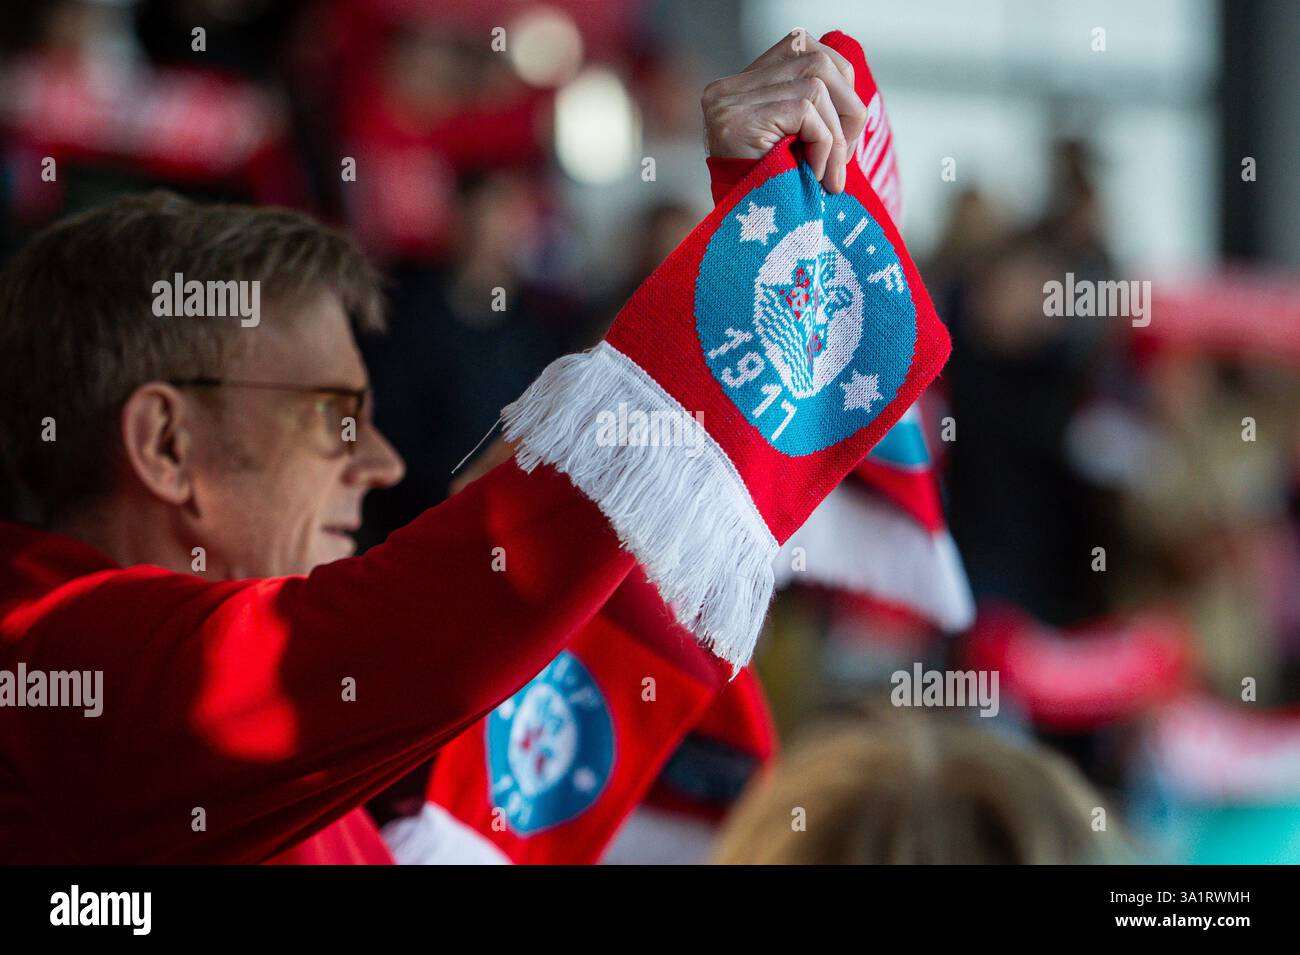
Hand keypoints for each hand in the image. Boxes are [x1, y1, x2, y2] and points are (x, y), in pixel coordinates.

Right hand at [701, 29, 866, 193]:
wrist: (739, 243)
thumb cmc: (769, 199)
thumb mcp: (791, 145)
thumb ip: (810, 111)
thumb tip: (853, 91)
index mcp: (740, 85)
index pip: (804, 48)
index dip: (839, 82)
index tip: (845, 133)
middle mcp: (728, 88)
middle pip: (816, 61)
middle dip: (847, 108)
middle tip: (845, 158)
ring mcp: (728, 101)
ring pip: (816, 84)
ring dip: (837, 134)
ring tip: (831, 175)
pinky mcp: (737, 119)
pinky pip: (805, 111)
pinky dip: (823, 144)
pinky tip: (816, 176)